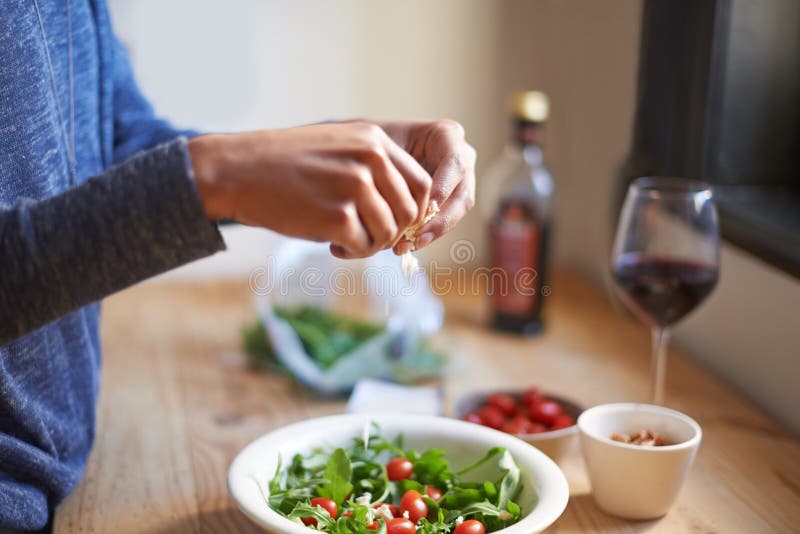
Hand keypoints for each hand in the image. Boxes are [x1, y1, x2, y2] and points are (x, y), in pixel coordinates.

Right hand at [190, 122, 431, 257]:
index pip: (421, 183)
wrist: (238, 170)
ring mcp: (355, 187)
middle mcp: (371, 160)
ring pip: (390, 233)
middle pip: (411, 212)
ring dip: (371, 246)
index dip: (413, 211)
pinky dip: (352, 253)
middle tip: (369, 239)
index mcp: (375, 141)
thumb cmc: (286, 165)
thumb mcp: (339, 148)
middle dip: (395, 233)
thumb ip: (376, 169)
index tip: (395, 225)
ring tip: (346, 242)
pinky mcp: (338, 216)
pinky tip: (332, 246)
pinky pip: (364, 246)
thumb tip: (411, 210)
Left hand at [378, 120, 476, 253]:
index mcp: (448, 136)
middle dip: (440, 220)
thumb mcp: (381, 148)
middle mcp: (461, 157)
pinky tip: (406, 245)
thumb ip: (393, 168)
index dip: (444, 188)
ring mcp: (459, 179)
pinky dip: (427, 233)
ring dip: (434, 231)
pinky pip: (445, 219)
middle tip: (416, 238)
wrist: (368, 151)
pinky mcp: (450, 199)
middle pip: (462, 193)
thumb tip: (398, 203)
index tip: (425, 209)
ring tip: (407, 246)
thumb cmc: (373, 144)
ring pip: (457, 211)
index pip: (455, 164)